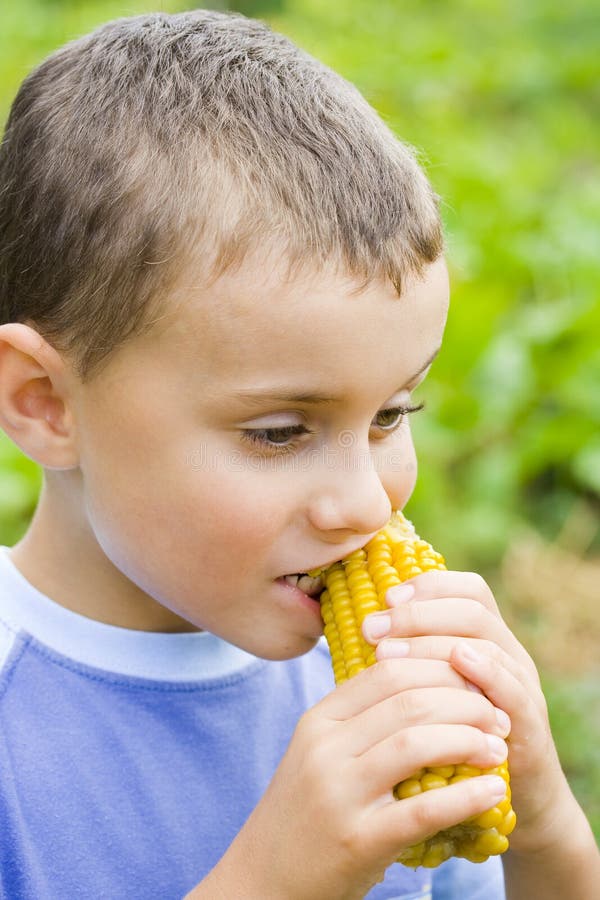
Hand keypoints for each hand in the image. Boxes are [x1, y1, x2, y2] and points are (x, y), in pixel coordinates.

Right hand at [219, 656, 512, 899]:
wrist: (261, 882)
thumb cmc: (303, 815)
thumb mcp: (319, 754)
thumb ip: (360, 719)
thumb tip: (423, 685)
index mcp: (319, 719)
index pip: (389, 669)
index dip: (441, 669)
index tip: (475, 682)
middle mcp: (325, 747)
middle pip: (409, 699)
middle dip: (465, 702)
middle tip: (496, 716)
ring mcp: (338, 793)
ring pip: (416, 743)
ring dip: (468, 739)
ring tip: (496, 747)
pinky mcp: (356, 840)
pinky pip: (423, 809)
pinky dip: (466, 796)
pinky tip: (492, 789)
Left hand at [363, 570, 569, 852]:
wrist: (498, 802)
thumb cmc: (449, 741)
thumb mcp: (429, 693)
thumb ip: (406, 660)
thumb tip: (358, 626)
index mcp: (483, 640)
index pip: (466, 590)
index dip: (428, 586)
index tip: (386, 597)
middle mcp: (507, 655)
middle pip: (472, 610)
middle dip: (418, 614)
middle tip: (373, 628)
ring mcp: (522, 687)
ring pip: (487, 644)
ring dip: (434, 643)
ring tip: (389, 653)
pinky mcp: (530, 726)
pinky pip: (512, 689)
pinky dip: (485, 672)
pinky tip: (456, 662)